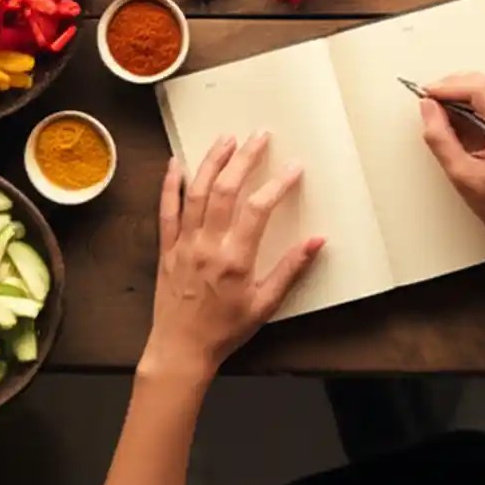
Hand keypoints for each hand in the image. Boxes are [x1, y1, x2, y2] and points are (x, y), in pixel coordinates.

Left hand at [141, 132, 324, 378]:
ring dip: (212, 162)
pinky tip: (178, 163)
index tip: (293, 167)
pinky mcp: (167, 248)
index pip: (258, 209)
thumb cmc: (225, 330)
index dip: (277, 184)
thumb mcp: (266, 304)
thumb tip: (317, 242)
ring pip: (196, 192)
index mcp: (236, 259)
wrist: (181, 349)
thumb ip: (291, 269)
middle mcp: (208, 245)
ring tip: (226, 139)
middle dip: (244, 159)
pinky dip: (170, 184)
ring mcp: (184, 244)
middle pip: (226, 190)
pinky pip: (166, 209)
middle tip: (259, 136)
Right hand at [419, 73, 484, 244]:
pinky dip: (468, 112)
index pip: (479, 89)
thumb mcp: (463, 175)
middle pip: (482, 87)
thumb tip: (428, 109)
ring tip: (436, 117)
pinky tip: (453, 126)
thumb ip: (441, 138)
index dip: (447, 86)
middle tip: (427, 104)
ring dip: (458, 100)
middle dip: (450, 90)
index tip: (425, 94)